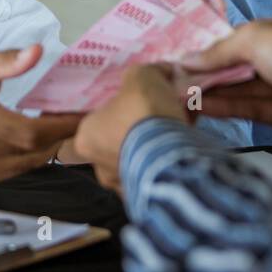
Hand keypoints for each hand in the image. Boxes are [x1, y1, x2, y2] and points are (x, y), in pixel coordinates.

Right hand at [0, 45, 81, 183]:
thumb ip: (5, 61)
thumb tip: (35, 53)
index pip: (27, 132)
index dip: (59, 127)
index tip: (80, 114)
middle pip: (32, 152)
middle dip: (60, 135)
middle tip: (77, 116)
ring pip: (28, 164)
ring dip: (49, 147)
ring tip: (61, 125)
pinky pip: (16, 170)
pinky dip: (32, 156)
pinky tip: (39, 139)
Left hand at [73, 64, 188, 193]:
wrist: (168, 152)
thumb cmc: (143, 112)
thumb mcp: (141, 76)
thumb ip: (144, 74)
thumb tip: (158, 72)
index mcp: (85, 137)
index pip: (103, 118)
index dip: (126, 106)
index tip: (146, 101)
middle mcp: (97, 165)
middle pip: (123, 139)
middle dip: (143, 128)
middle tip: (166, 114)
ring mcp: (122, 185)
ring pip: (141, 159)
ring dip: (158, 146)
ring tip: (183, 129)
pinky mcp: (147, 198)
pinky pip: (158, 173)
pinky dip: (169, 162)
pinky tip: (186, 147)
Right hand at [183, 10, 271, 142]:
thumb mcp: (257, 38)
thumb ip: (221, 50)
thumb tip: (190, 60)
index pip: (243, 35)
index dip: (215, 46)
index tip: (186, 57)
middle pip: (240, 63)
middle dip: (210, 71)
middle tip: (177, 78)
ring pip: (243, 87)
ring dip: (213, 90)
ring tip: (181, 94)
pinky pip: (250, 107)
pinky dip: (226, 106)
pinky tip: (201, 106)